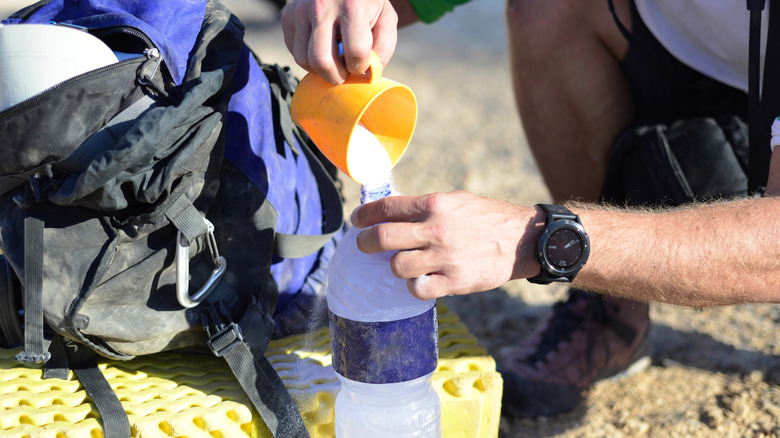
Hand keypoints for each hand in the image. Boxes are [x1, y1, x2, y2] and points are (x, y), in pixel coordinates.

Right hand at [281, 0, 397, 83]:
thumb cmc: (366, 3)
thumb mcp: (386, 19)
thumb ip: (383, 48)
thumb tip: (367, 75)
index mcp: (352, 6)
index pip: (356, 51)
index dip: (361, 66)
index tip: (361, 64)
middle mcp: (322, 6)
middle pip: (321, 60)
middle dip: (335, 76)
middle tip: (344, 73)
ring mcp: (300, 10)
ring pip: (303, 60)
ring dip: (319, 69)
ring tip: (333, 60)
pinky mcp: (288, 16)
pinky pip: (294, 51)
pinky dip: (308, 58)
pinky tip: (322, 47)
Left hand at [350, 191, 544, 298]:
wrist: (523, 240)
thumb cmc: (487, 217)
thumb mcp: (456, 201)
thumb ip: (424, 206)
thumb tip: (390, 212)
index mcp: (435, 205)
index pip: (387, 208)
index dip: (365, 214)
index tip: (356, 220)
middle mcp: (437, 230)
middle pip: (383, 238)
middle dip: (365, 243)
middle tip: (363, 245)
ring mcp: (445, 258)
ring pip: (397, 267)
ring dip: (394, 266)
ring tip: (402, 263)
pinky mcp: (454, 282)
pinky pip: (418, 289)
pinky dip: (414, 286)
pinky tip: (421, 279)